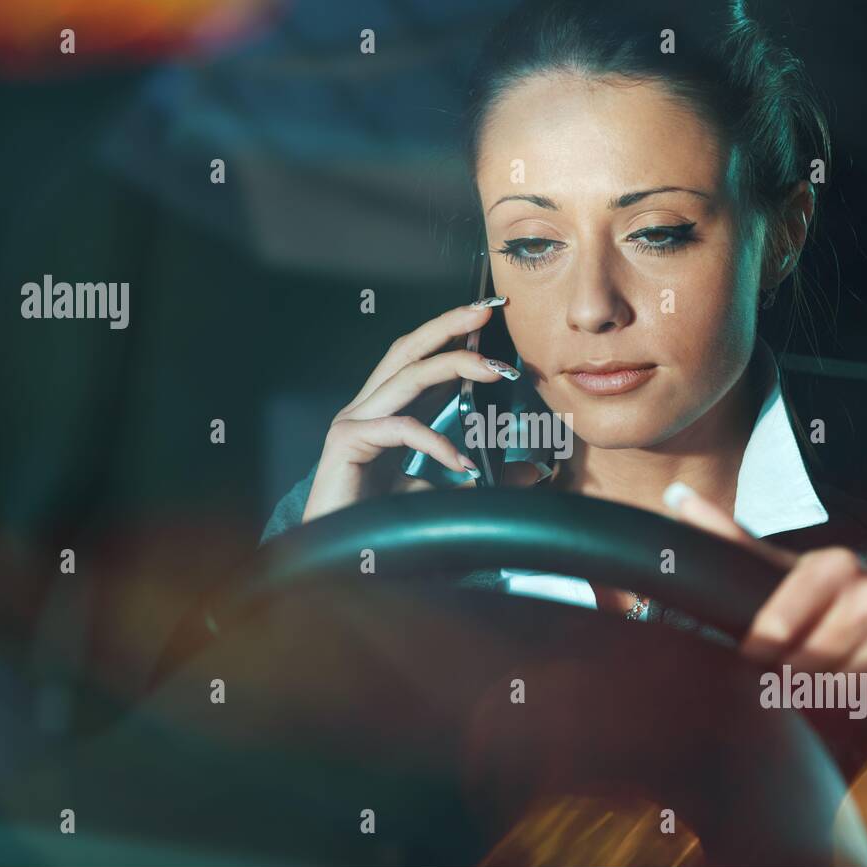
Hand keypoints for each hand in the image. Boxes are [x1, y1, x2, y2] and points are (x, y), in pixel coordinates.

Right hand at [302, 299, 519, 522]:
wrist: (340, 557)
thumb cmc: (379, 525)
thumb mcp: (438, 495)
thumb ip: (474, 477)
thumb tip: (526, 472)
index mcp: (385, 412)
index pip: (418, 358)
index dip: (450, 334)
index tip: (488, 316)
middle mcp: (366, 408)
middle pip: (408, 349)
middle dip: (449, 324)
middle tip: (488, 309)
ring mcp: (352, 421)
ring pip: (408, 376)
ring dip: (455, 364)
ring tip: (496, 369)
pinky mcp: (347, 442)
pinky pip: (402, 429)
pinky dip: (438, 443)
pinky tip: (464, 463)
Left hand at [662, 482, 866, 733]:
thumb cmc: (815, 603)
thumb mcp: (772, 572)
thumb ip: (727, 540)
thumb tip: (676, 497)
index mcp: (833, 564)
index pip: (786, 611)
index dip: (764, 640)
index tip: (750, 657)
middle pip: (817, 651)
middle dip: (792, 674)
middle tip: (778, 682)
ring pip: (848, 677)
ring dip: (822, 694)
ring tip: (807, 693)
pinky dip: (858, 707)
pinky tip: (843, 698)